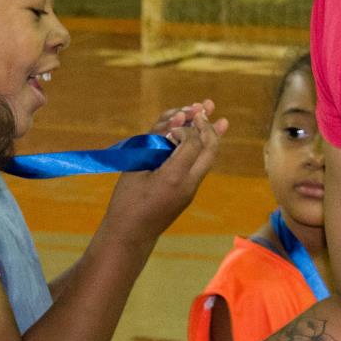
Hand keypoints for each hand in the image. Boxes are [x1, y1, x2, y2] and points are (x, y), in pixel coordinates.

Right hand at [105, 102, 227, 239]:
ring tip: (214, 114)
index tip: (170, 126)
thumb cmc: (126, 202)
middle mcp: (188, 184)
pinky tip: (206, 134)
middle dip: (208, 125)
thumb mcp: (134, 170)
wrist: (131, 235)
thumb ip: (153, 148)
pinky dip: (202, 148)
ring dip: (210, 135)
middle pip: (209, 149)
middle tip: (206, 105)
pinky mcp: (187, 193)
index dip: (184, 127)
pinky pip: (200, 166)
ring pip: (208, 158)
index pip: (192, 142)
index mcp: (173, 177)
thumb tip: (170, 129)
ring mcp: (190, 190)